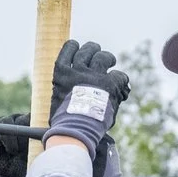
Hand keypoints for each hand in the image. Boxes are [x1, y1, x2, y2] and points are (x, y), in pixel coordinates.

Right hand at [44, 38, 130, 157]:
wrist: (74, 130)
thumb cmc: (63, 122)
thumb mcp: (56, 100)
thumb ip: (64, 90)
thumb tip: (66, 93)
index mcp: (61, 73)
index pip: (68, 47)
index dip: (75, 46)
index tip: (78, 47)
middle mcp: (77, 70)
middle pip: (88, 49)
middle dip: (94, 50)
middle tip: (99, 55)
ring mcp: (93, 76)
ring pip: (103, 57)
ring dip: (108, 58)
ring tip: (111, 62)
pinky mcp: (108, 84)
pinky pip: (119, 75)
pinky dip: (120, 78)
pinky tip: (119, 83)